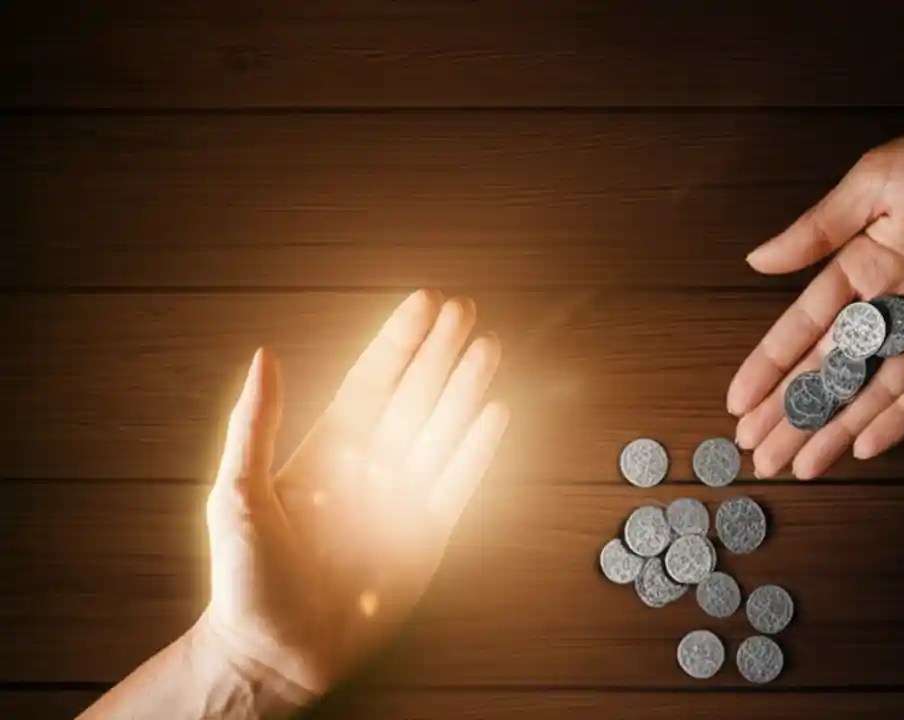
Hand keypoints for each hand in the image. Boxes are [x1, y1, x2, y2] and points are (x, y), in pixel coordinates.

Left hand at [200, 291, 508, 699]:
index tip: (424, 302)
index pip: (372, 381)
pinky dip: (479, 449)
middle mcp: (370, 467)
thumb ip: (255, 424)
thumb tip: (264, 355)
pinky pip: (460, 483)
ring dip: (466, 388)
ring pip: (443, 430)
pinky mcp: (428, 536)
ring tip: (488, 346)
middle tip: (465, 308)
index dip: (399, 342)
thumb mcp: (237, 494)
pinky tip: (495, 412)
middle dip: (441, 352)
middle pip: (416, 395)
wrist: (276, 653)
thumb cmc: (245, 579)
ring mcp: (403, 498)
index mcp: (327, 450)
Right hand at [728, 98, 903, 478]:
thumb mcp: (873, 184)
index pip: (802, 328)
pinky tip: (864, 447)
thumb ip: (817, 230)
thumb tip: (756, 261)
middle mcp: (888, 303)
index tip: (737, 404)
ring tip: (802, 467)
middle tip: (760, 456)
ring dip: (837, 428)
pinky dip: (901, 419)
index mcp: (857, 265)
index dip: (769, 367)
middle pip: (831, 369)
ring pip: (874, 390)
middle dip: (794, 413)